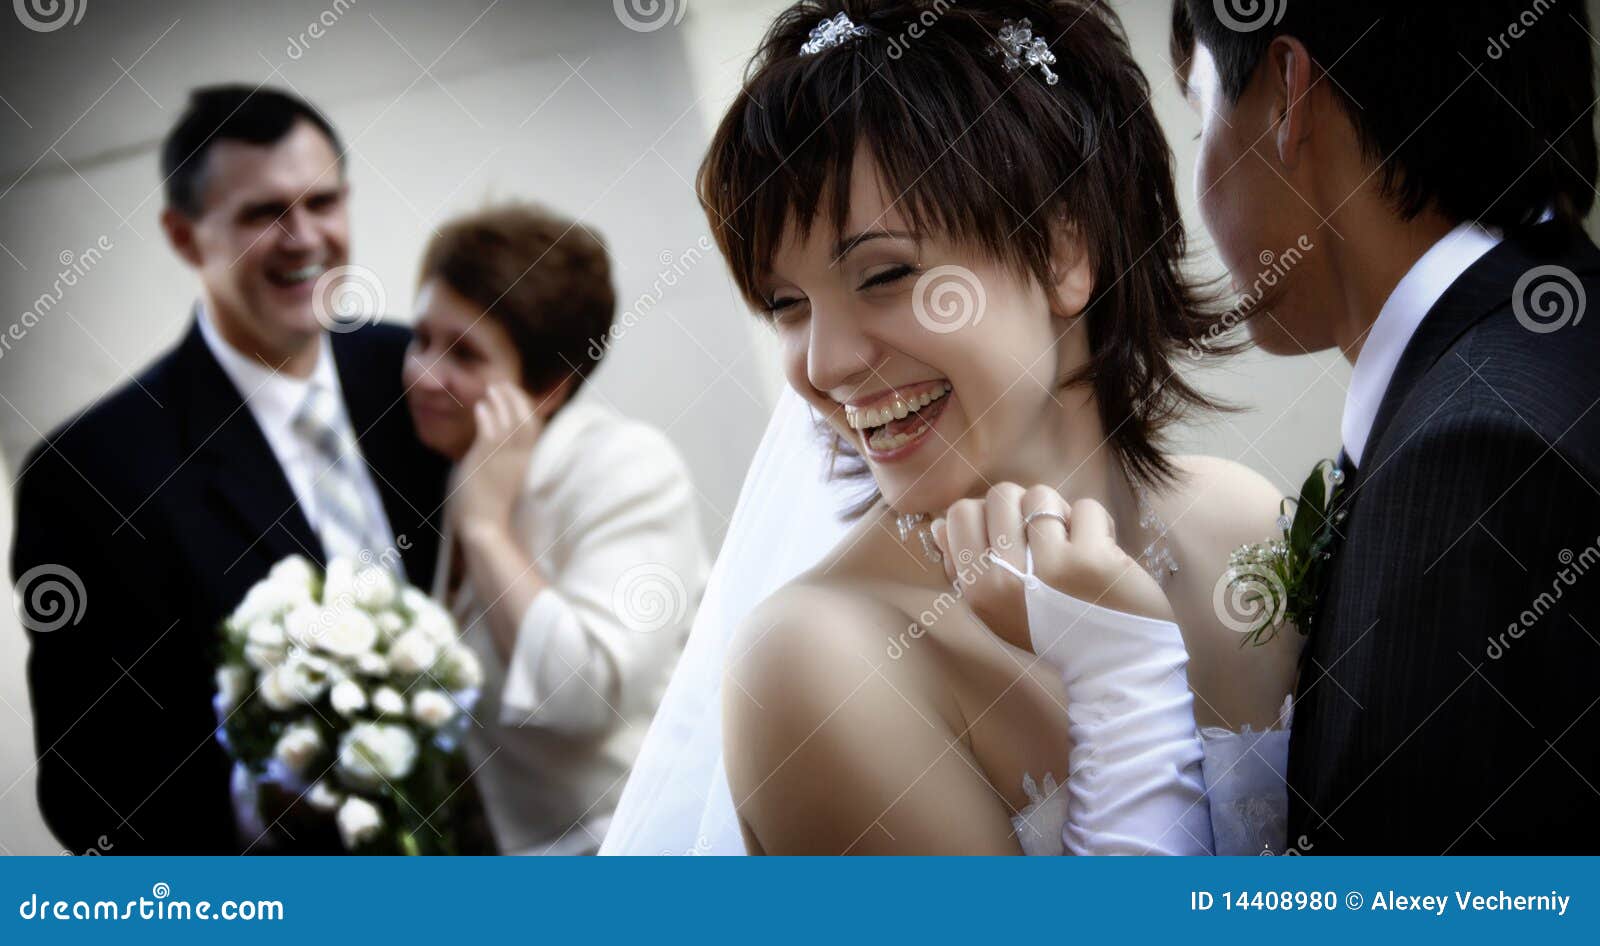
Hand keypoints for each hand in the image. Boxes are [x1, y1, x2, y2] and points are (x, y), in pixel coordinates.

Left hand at [448, 382, 543, 540]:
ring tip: (493, 389)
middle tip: (505, 385)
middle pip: (524, 418)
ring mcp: (504, 455)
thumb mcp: (508, 483)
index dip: (527, 410)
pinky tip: (480, 406)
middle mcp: (521, 456)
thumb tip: (496, 449)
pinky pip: (488, 427)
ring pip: (507, 418)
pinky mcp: (487, 456)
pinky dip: (486, 414)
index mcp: (529, 463)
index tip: (518, 398)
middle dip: (516, 398)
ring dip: (501, 400)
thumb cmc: (493, 510)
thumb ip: (506, 463)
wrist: (485, 526)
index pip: (533, 429)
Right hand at [929, 483, 1174, 652]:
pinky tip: (1100, 551)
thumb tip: (939, 526)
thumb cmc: (1053, 632)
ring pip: (1041, 495)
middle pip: (1001, 495)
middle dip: (1024, 508)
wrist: (1113, 666)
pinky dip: (1096, 524)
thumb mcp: (996, 612)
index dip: (987, 513)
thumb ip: (964, 569)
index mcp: (979, 590)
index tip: (1008, 533)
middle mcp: (1007, 578)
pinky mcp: (1092, 559)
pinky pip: (1085, 507)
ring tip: (1071, 544)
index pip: (960, 513)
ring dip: (1060, 514)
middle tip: (1043, 538)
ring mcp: (1049, 566)